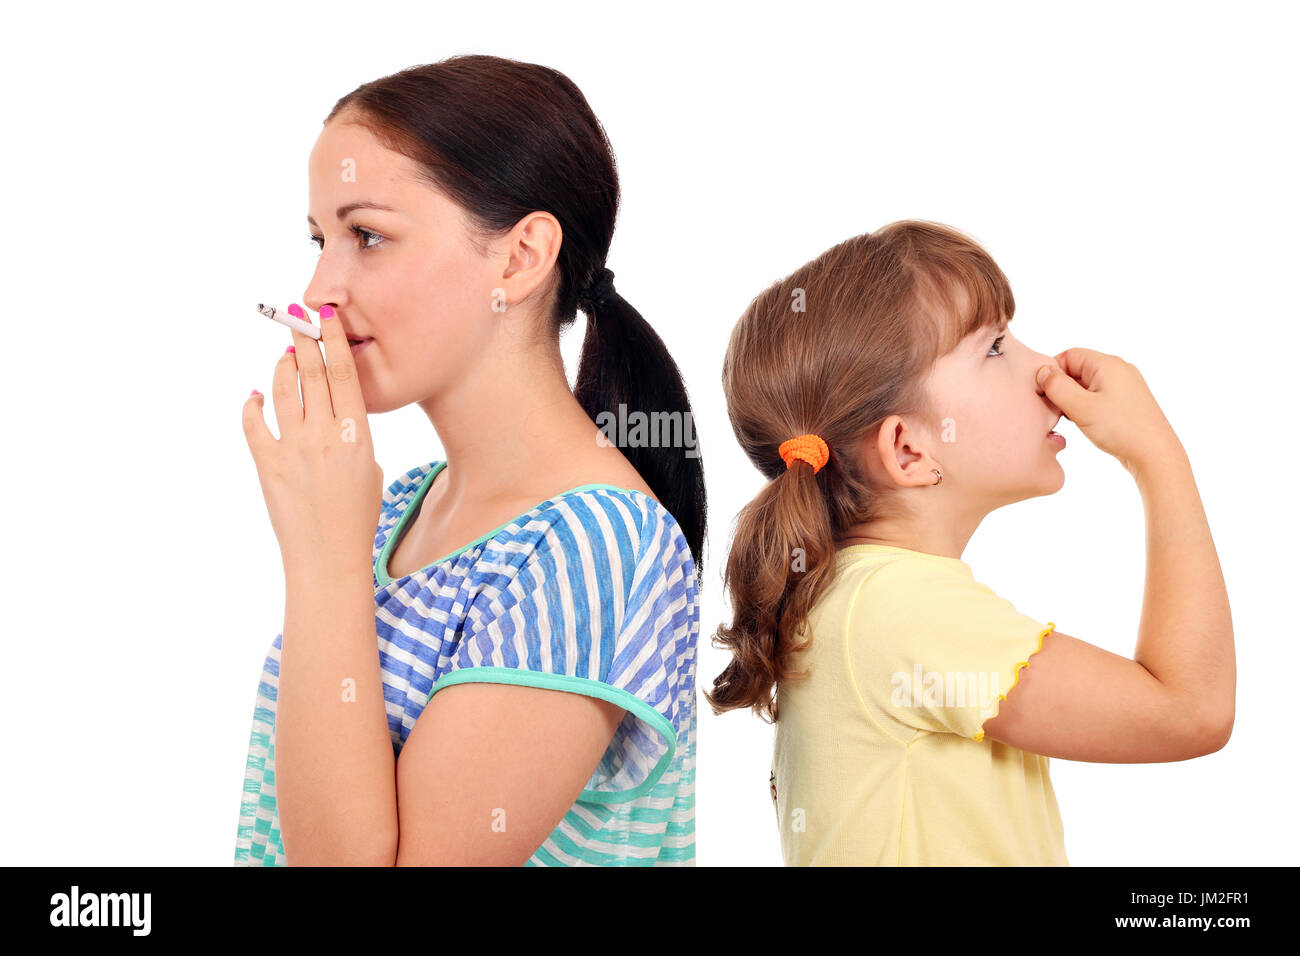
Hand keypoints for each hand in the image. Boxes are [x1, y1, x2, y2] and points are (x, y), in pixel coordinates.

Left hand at [242, 304, 382, 576]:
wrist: (328, 557)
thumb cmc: (357, 519)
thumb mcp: (371, 472)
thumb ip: (353, 439)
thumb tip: (334, 421)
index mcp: (357, 435)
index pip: (344, 376)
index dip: (334, 342)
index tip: (327, 319)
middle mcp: (324, 436)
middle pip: (311, 375)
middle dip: (304, 342)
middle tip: (297, 319)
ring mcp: (293, 449)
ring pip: (281, 392)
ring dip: (280, 369)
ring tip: (283, 357)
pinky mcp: (266, 465)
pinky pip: (254, 424)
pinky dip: (251, 406)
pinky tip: (253, 398)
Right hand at [1036, 347, 1180, 476]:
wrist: (1155, 454)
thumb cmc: (1120, 429)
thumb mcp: (1081, 407)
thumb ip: (1057, 387)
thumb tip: (1042, 372)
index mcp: (1107, 364)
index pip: (1069, 355)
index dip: (1052, 372)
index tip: (1044, 393)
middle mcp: (1119, 369)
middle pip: (1078, 368)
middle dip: (1062, 387)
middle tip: (1055, 409)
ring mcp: (1125, 385)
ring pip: (1087, 384)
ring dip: (1073, 399)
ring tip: (1072, 418)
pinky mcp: (1128, 401)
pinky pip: (1099, 395)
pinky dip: (1086, 405)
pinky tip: (1085, 422)